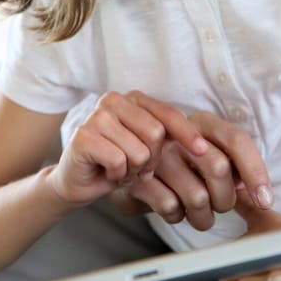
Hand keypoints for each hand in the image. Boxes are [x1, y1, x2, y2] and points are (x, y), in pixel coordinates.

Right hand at [50, 90, 207, 204]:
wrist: (77, 181)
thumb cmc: (115, 163)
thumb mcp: (146, 148)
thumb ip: (167, 137)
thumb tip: (203, 144)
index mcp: (132, 99)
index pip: (167, 114)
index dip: (187, 133)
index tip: (203, 150)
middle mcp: (113, 100)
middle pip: (156, 134)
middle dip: (151, 160)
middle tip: (135, 167)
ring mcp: (96, 116)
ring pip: (138, 151)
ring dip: (132, 170)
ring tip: (119, 169)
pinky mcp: (83, 136)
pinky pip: (118, 161)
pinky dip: (117, 175)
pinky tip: (106, 172)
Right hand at [108, 113, 274, 230]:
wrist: (107, 162)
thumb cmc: (166, 161)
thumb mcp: (198, 153)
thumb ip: (227, 162)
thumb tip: (258, 191)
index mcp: (199, 121)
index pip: (236, 140)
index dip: (254, 170)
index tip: (264, 199)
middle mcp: (177, 131)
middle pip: (218, 168)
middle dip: (225, 199)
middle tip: (218, 207)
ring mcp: (154, 152)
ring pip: (197, 196)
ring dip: (202, 217)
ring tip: (197, 215)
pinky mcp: (135, 176)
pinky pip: (170, 208)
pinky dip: (175, 216)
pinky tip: (172, 209)